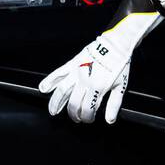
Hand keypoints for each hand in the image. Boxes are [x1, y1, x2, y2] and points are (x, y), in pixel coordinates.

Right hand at [39, 0, 161, 123]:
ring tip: (53, 111)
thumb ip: (114, 105)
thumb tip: (110, 120)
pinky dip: (49, 81)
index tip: (88, 119)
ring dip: (56, 103)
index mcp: (98, 88)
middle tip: (75, 117)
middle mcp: (85, 81)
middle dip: (73, 114)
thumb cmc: (120, 64)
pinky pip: (58, 73)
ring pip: (62, 91)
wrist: (116, 44)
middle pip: (73, 104)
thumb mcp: (121, 86)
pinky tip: (43, 88)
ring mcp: (77, 72)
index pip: (87, 110)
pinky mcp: (73, 63)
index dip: (87, 118)